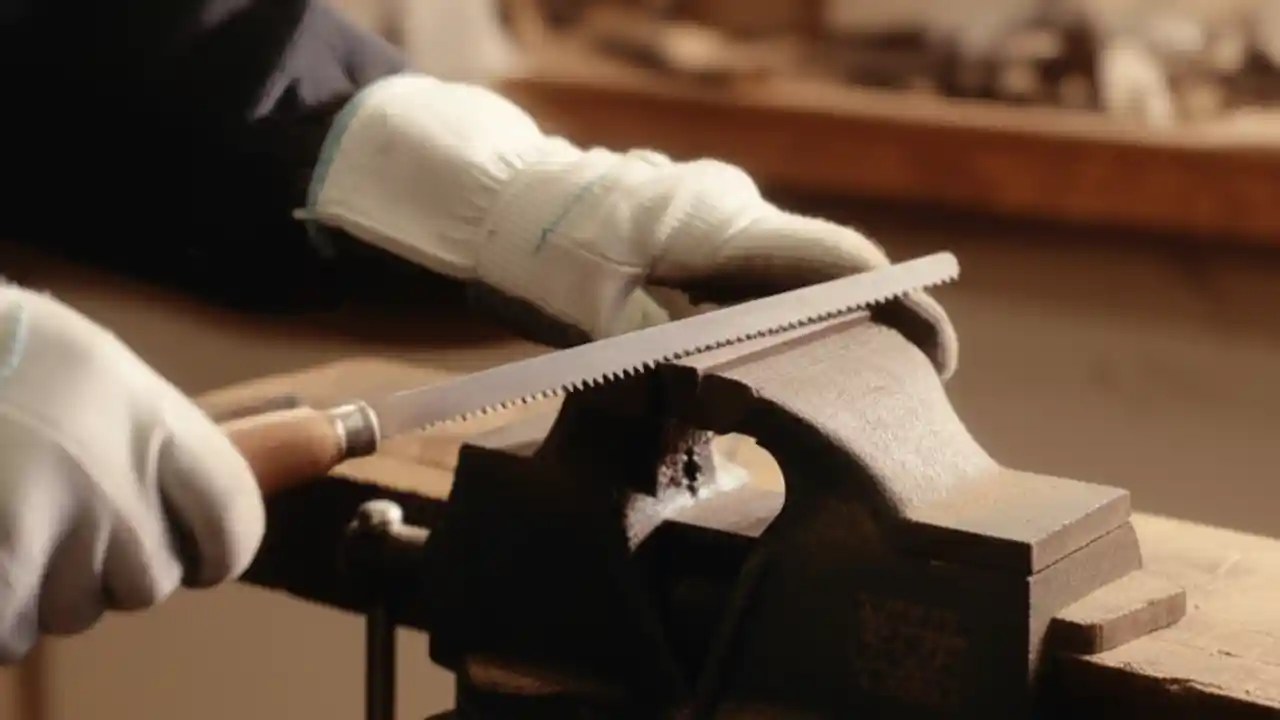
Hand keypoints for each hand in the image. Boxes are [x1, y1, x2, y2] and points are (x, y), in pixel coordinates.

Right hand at [0, 285, 263, 661]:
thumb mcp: (90, 369)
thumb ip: (147, 442)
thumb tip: (192, 517)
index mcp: (150, 417)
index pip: (235, 516)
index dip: (219, 548)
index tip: (198, 555)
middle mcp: (115, 473)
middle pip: (151, 580)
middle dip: (108, 568)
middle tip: (50, 514)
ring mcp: (51, 522)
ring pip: (77, 612)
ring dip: (41, 588)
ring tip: (3, 516)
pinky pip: (13, 634)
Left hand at [303, 74, 956, 376]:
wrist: (495, 194)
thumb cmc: (538, 248)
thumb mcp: (593, 312)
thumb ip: (661, 350)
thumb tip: (717, 383)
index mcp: (714, 225)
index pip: (834, 261)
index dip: (896, 305)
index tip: (936, 349)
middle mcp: (728, 203)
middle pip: (819, 266)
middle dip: (854, 323)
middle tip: (878, 383)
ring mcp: (714, 203)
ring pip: (780, 266)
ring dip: (797, 316)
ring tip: (801, 376)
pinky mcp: (696, 215)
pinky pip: (747, 260)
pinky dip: (758, 303)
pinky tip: (736, 343)